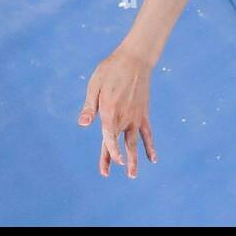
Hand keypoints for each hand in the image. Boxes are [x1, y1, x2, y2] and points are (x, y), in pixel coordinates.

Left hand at [79, 45, 156, 178]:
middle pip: (118, 143)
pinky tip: (153, 158)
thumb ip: (90, 106)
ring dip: (135, 159)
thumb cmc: (111, 70)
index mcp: (111, 111)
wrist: (135, 59)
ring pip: (135, 142)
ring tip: (133, 175)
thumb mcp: (95, 85)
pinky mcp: (143, 113)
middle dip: (113, 159)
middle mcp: (125, 117)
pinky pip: (147, 133)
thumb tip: (82, 124)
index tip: (114, 163)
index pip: (110, 137)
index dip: (111, 152)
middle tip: (105, 174)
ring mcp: (136, 116)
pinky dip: (150, 146)